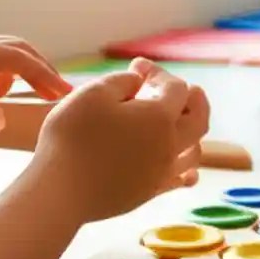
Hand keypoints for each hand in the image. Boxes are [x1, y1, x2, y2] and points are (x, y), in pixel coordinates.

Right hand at [37, 58, 209, 222]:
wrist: (60, 192)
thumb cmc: (73, 137)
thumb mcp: (93, 93)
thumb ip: (122, 81)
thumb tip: (138, 82)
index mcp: (160, 118)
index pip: (175, 88)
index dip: (158, 72)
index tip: (136, 65)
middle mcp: (169, 146)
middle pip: (199, 118)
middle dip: (195, 99)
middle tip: (187, 89)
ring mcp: (161, 173)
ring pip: (194, 151)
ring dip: (192, 132)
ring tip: (183, 124)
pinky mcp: (148, 193)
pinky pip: (179, 180)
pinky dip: (186, 169)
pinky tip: (184, 168)